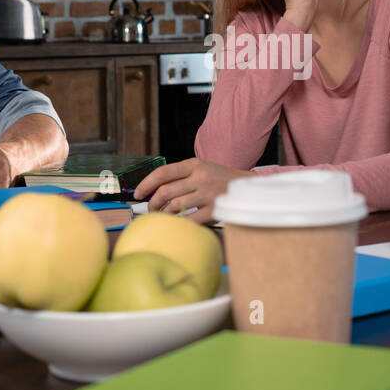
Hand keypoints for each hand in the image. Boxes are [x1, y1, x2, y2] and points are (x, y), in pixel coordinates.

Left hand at [134, 157, 253, 223]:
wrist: (251, 188)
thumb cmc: (222, 180)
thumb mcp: (204, 169)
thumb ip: (183, 176)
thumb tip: (156, 189)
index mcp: (195, 164)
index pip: (163, 173)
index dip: (146, 184)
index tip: (137, 194)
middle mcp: (200, 177)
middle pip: (165, 191)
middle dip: (153, 203)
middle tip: (151, 210)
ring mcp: (208, 193)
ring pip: (174, 206)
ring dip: (164, 215)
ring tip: (163, 218)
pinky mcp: (214, 209)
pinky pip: (189, 219)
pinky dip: (179, 224)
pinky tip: (177, 225)